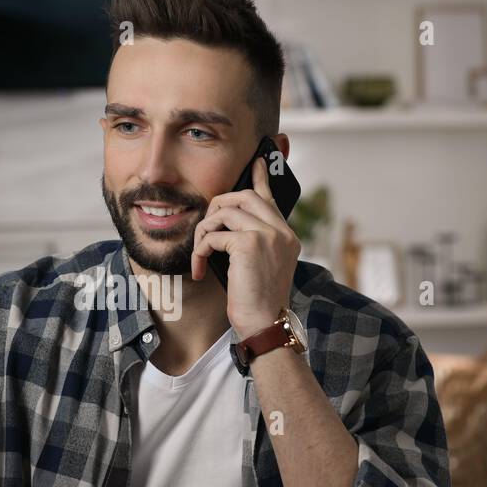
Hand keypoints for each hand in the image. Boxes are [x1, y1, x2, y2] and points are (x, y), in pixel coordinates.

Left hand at [191, 153, 298, 337]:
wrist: (266, 325)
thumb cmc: (258, 303)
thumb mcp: (261, 268)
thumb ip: (254, 243)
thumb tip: (227, 226)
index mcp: (287, 236)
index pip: (271, 198)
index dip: (260, 178)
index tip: (256, 162)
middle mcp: (281, 231)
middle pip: (244, 196)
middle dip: (218, 206)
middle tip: (206, 228)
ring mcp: (267, 235)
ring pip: (225, 212)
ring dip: (204, 231)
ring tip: (201, 254)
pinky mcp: (249, 244)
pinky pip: (213, 235)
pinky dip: (200, 251)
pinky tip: (200, 269)